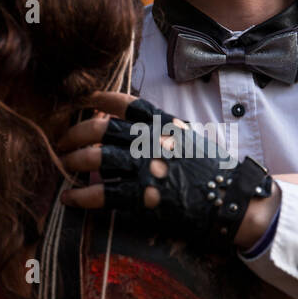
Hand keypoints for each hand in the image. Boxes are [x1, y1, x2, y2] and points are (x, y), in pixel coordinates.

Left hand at [57, 91, 278, 250]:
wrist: (234, 199)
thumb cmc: (214, 170)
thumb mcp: (190, 138)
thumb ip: (162, 130)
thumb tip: (134, 128)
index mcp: (163, 123)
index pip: (123, 102)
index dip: (97, 99)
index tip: (83, 101)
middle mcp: (151, 141)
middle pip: (99, 129)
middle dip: (74, 133)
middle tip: (63, 142)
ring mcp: (146, 168)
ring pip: (95, 158)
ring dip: (73, 161)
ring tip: (65, 166)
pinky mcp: (143, 197)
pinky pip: (101, 194)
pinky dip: (79, 195)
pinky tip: (69, 198)